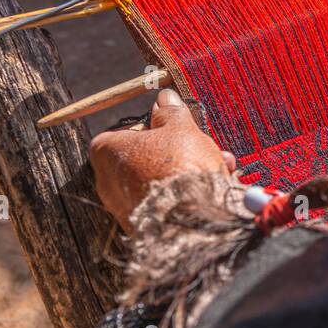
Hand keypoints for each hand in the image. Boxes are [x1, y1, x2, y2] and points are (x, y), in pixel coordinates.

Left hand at [89, 89, 236, 230]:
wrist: (191, 222)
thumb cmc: (180, 167)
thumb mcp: (180, 129)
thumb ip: (171, 113)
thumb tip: (165, 97)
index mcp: (107, 152)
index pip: (119, 134)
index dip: (146, 130)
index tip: (170, 129)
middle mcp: (107, 183)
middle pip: (142, 159)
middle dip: (174, 153)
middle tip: (200, 147)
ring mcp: (123, 210)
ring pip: (158, 183)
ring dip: (187, 174)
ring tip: (220, 166)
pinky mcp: (143, 230)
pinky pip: (165, 205)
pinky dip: (186, 197)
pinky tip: (216, 189)